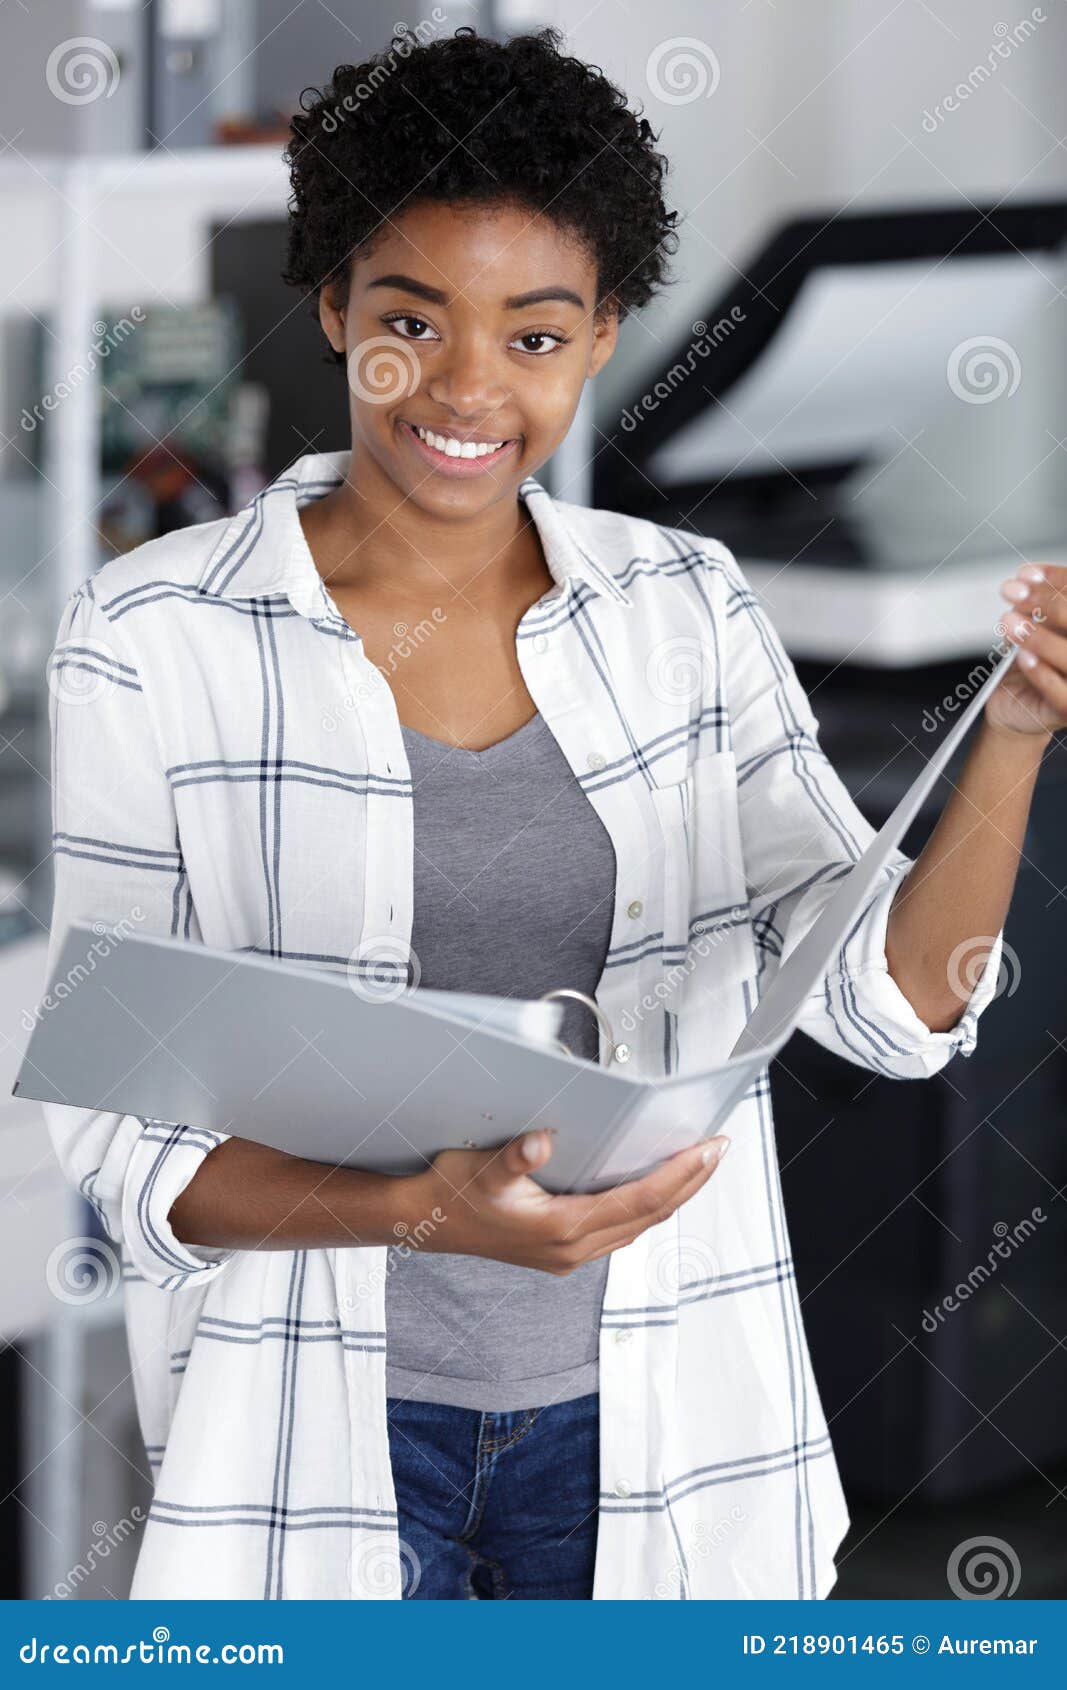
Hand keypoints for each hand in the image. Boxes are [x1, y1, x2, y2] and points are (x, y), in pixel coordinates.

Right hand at [393, 1129, 730, 1275]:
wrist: (423, 1223)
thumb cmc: (450, 1191)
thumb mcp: (479, 1167)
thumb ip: (513, 1156)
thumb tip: (541, 1144)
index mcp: (563, 1229)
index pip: (641, 1201)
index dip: (681, 1175)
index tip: (711, 1148)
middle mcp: (573, 1249)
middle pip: (650, 1216)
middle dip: (689, 1181)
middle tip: (719, 1147)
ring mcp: (569, 1254)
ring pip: (639, 1224)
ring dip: (672, 1194)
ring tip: (698, 1162)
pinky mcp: (562, 1250)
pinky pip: (621, 1227)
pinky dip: (646, 1204)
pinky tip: (654, 1184)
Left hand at [992, 564, 1066, 737]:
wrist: (1015, 708)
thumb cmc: (1030, 665)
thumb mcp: (1034, 629)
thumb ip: (1037, 611)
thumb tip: (1025, 588)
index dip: (1058, 580)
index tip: (1026, 574)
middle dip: (1047, 603)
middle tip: (1015, 594)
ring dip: (1039, 636)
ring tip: (1010, 623)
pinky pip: (1059, 690)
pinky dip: (1039, 671)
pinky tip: (1022, 656)